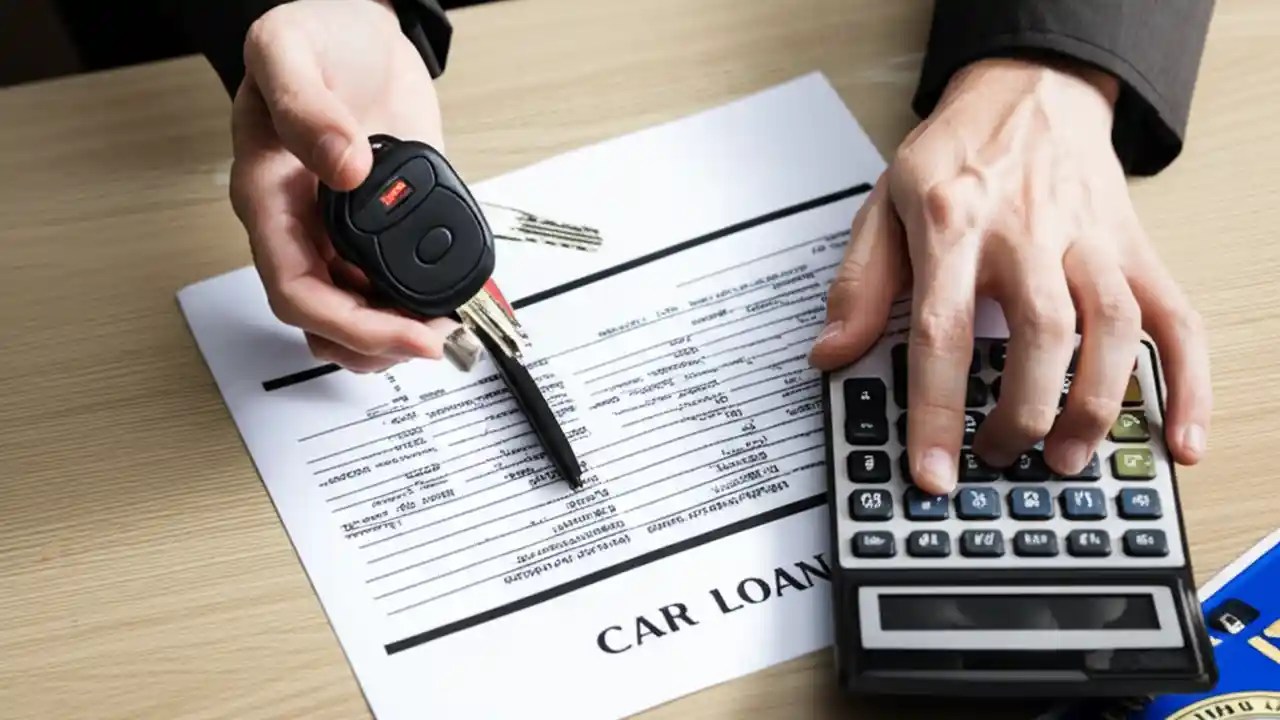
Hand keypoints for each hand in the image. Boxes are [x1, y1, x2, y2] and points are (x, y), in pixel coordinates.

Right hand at [229, 0, 459, 372]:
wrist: (361, 31)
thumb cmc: (315, 37)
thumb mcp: (289, 49)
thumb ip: (304, 107)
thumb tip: (341, 165)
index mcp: (267, 196)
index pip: (294, 290)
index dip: (347, 324)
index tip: (402, 333)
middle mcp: (301, 226)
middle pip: (325, 319)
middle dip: (380, 343)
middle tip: (439, 340)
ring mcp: (341, 233)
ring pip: (355, 315)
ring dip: (397, 336)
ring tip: (448, 330)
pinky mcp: (385, 229)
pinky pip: (390, 287)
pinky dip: (419, 305)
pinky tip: (451, 302)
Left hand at [809, 58, 1210, 494]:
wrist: (1029, 90)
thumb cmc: (957, 155)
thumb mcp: (885, 205)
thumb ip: (860, 284)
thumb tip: (831, 354)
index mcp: (953, 223)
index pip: (941, 330)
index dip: (937, 410)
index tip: (933, 473)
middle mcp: (1027, 231)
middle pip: (1040, 333)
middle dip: (1021, 413)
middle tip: (997, 458)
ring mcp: (1088, 239)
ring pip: (1112, 327)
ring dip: (1094, 404)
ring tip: (1065, 455)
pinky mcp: (1133, 248)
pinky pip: (1175, 316)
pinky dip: (1186, 381)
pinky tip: (1179, 435)